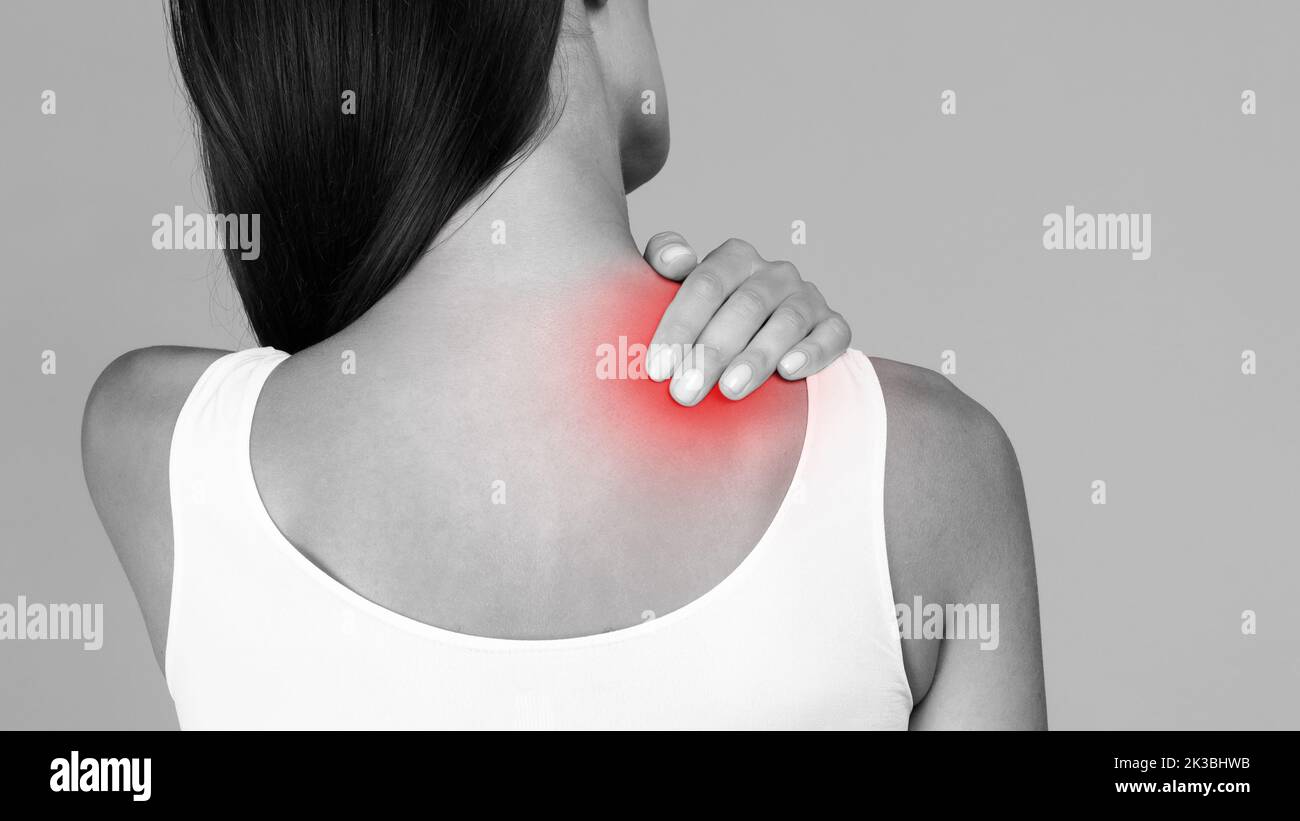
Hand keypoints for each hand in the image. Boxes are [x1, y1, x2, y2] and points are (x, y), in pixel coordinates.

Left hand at [643, 233, 851, 405]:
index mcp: (736, 258)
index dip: (680, 325)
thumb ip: (664, 260)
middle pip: (745, 307)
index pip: (706, 284)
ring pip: (787, 322)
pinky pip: (832, 335)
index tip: (658, 368)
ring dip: (757, 357)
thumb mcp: (677, 287)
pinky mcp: (833, 325)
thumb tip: (675, 259)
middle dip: (712, 352)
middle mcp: (775, 273)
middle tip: (686, 392)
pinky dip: (812, 352)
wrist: (756, 341)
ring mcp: (807, 298)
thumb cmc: (706, 318)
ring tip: (730, 391)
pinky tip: (789, 372)